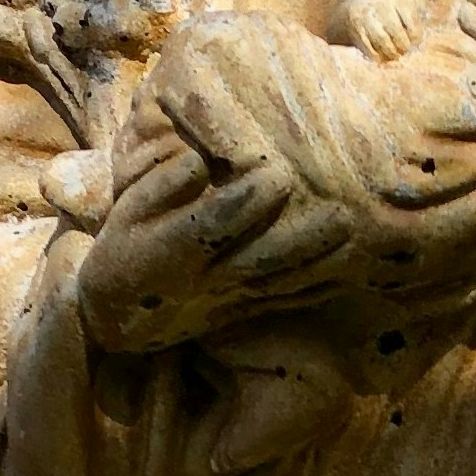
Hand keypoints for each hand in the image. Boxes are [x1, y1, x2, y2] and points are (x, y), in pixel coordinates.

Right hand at [74, 130, 356, 350]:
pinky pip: (284, 301)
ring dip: (318, 264)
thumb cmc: (127, 244)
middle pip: (260, 260)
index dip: (243, 202)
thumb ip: (159, 185)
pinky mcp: (244, 311)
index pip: (211, 225)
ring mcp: (229, 300)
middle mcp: (206, 280)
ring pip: (280, 283)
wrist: (120, 312)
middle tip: (342, 214)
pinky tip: (348, 273)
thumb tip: (195, 163)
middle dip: (302, 240)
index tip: (276, 175)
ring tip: (355, 238)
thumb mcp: (127, 210)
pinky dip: (316, 289)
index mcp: (173, 250)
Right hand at [334, 0, 426, 63]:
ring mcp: (368, 15)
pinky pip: (368, 47)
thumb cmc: (392, 7)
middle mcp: (383, 4)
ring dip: (390, 53)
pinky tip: (382, 58)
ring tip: (395, 56)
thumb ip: (425, 11)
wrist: (357, 3)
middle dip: (402, 47)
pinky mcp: (357, 27)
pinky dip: (376, 56)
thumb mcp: (409, 1)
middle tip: (404, 51)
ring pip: (382, 40)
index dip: (416, 38)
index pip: (412, 23)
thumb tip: (441, 27)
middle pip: (396, 33)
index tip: (415, 42)